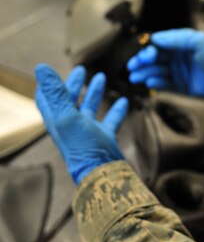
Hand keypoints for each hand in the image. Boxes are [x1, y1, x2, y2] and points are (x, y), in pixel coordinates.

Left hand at [35, 64, 128, 183]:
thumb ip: (55, 92)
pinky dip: (116, 110)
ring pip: (88, 109)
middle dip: (73, 84)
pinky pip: (110, 121)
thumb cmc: (83, 146)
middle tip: (82, 70)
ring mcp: (87, 133)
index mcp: (56, 120)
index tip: (51, 72)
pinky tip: (124, 101)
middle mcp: (70, 126)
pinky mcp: (104, 139)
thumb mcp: (66, 115)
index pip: (46, 99)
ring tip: (102, 77)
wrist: (103, 174)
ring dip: (93, 93)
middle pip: (68, 101)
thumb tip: (41, 66)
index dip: (48, 86)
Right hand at [126, 28, 203, 98]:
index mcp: (180, 44)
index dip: (149, 49)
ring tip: (135, 76)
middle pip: (154, 59)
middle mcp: (176, 57)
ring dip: (145, 73)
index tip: (146, 53)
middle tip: (132, 66)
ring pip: (156, 72)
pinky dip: (156, 83)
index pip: (158, 45)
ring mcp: (178, 73)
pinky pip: (165, 85)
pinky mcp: (181, 87)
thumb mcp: (197, 41)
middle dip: (142, 62)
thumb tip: (154, 38)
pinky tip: (150, 81)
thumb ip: (175, 38)